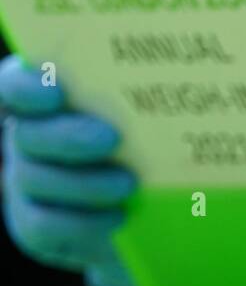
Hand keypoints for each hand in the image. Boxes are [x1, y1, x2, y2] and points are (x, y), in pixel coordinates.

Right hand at [0, 55, 138, 285]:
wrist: (160, 209)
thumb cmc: (161, 141)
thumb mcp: (156, 114)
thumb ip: (151, 93)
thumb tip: (188, 60)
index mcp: (48, 96)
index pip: (16, 85)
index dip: (26, 87)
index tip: (55, 93)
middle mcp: (29, 136)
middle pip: (26, 134)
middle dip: (66, 137)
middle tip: (112, 139)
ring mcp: (27, 180)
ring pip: (32, 180)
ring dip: (82, 182)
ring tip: (129, 184)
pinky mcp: (34, 223)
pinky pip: (41, 225)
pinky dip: (80, 222)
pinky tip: (118, 217)